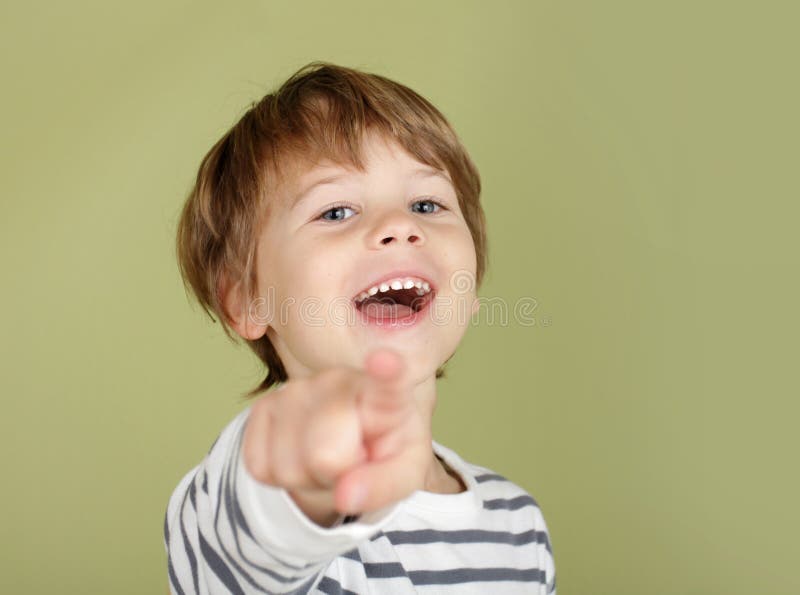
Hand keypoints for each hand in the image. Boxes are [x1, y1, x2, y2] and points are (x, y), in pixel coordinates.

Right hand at [241, 348, 430, 522]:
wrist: (351, 443)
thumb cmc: (383, 452)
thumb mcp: (404, 475)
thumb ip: (384, 486)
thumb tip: (346, 497)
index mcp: (385, 394)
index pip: (388, 381)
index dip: (387, 373)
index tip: (386, 363)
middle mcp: (338, 381)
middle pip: (324, 455)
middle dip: (335, 476)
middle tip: (352, 463)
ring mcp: (296, 390)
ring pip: (287, 468)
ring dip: (307, 479)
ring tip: (329, 461)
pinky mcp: (264, 406)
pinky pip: (259, 466)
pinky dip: (279, 477)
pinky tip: (301, 457)